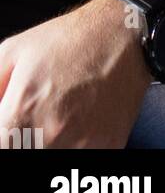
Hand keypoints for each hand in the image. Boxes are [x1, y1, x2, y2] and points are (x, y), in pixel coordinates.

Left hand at [0, 0, 151, 148]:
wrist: (124, 34)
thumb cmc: (70, 39)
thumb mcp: (11, 52)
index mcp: (21, 112)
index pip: (0, 147)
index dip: (3, 134)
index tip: (9, 124)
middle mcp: (51, 134)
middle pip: (23, 152)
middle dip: (22, 137)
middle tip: (33, 117)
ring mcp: (81, 145)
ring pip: (51, 157)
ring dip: (48, 143)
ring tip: (58, 117)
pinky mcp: (107, 149)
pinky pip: (78, 158)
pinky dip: (74, 145)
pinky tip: (79, 122)